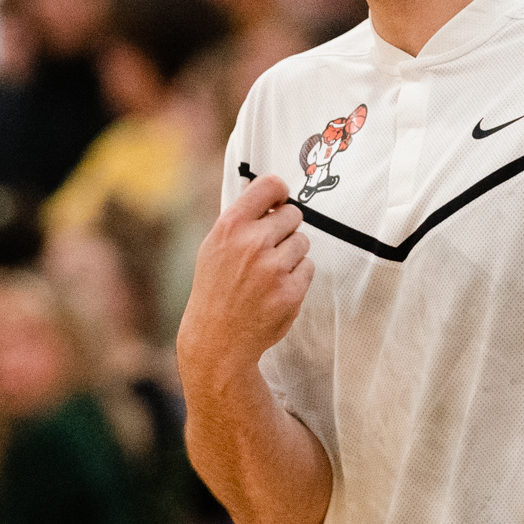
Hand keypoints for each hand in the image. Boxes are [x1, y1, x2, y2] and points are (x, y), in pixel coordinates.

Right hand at [178, 175, 312, 391]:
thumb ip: (241, 219)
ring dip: (291, 254)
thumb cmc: (217, 288)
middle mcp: (252, 243)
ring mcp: (273, 268)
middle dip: (285, 229)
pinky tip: (275, 289)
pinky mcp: (291, 291)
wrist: (218, 337)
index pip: (269, 186)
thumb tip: (270, 193)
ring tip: (268, 273)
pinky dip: (297, 277)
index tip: (279, 202)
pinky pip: (308, 267)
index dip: (280, 192)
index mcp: (230, 226)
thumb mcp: (214, 246)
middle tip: (269, 248)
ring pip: (303, 242)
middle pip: (293, 214)